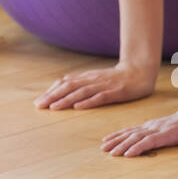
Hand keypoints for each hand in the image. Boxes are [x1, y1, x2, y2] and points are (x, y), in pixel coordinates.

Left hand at [35, 62, 155, 109]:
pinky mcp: (115, 92)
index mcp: (87, 78)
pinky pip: (100, 97)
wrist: (139, 71)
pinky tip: (78, 107)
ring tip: (54, 107)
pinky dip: (88, 102)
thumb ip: (81, 82)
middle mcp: (92, 80)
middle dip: (52, 96)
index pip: (64, 83)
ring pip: (81, 92)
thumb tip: (62, 85)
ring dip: (66, 100)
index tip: (38, 102)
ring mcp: (103, 85)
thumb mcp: (95, 78)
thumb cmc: (116, 78)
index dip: (51, 92)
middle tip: (39, 106)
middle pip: (69, 87)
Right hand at [101, 101, 177, 155]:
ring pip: (131, 132)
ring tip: (104, 147)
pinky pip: (131, 130)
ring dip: (117, 139)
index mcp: (170, 131)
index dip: (139, 147)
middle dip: (122, 145)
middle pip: (137, 136)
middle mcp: (157, 127)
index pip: (151, 140)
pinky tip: (110, 138)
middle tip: (109, 153)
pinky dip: (119, 134)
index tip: (127, 154)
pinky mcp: (149, 126)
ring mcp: (152, 125)